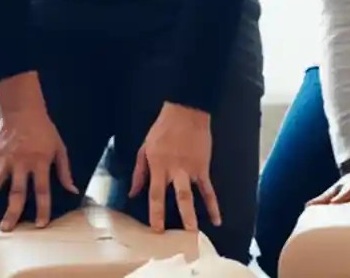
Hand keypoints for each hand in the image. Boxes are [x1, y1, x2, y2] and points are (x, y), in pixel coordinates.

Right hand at [0, 106, 78, 231]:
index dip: (42, 208)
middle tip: (5, 230)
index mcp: (40, 162)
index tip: (40, 225)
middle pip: (16, 192)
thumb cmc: (44, 129)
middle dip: (11, 212)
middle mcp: (21, 163)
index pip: (42, 190)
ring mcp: (4, 159)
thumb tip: (73, 191)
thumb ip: (65, 170)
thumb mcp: (60, 147)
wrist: (22, 108)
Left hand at [129, 102, 219, 232]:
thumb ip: (139, 172)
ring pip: (192, 195)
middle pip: (175, 196)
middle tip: (175, 235)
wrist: (186, 114)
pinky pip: (208, 189)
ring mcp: (190, 170)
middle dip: (175, 216)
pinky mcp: (203, 168)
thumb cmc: (162, 130)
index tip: (155, 228)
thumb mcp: (144, 148)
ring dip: (193, 213)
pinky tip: (217, 219)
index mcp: (157, 166)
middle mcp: (174, 170)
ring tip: (194, 232)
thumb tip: (132, 193)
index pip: (155, 193)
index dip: (155, 212)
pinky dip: (213, 205)